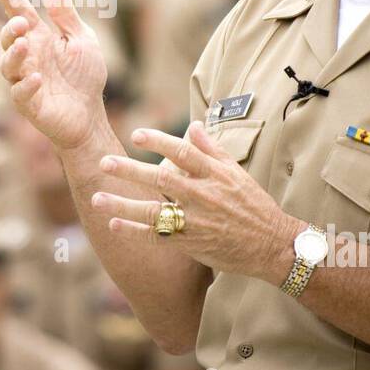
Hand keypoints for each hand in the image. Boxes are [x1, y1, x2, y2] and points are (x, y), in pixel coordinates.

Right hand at [0, 0, 107, 150]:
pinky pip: (20, 94)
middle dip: (10, 29)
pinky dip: (25, 86)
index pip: (20, 13)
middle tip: (21, 22)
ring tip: (24, 44)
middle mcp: (28, 57)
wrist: (90, 114)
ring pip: (7, 66)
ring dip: (13, 55)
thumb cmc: (84, 76)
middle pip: (8, 39)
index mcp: (39, 38)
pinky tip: (37, 78)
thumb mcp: (80, 39)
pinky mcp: (29, 104)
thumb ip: (65, 14)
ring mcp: (25, 80)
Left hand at [91, 121, 297, 280]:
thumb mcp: (237, 172)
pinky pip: (157, 236)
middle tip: (104, 162)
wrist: (272, 245)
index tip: (136, 135)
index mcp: (215, 174)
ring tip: (97, 198)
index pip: (183, 153)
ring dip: (123, 205)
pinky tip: (113, 224)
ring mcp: (195, 221)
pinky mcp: (191, 243)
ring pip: (153, 211)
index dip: (158, 142)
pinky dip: (135, 231)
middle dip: (130, 171)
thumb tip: (193, 125)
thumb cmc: (254, 205)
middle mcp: (203, 196)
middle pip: (161, 179)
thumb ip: (211, 148)